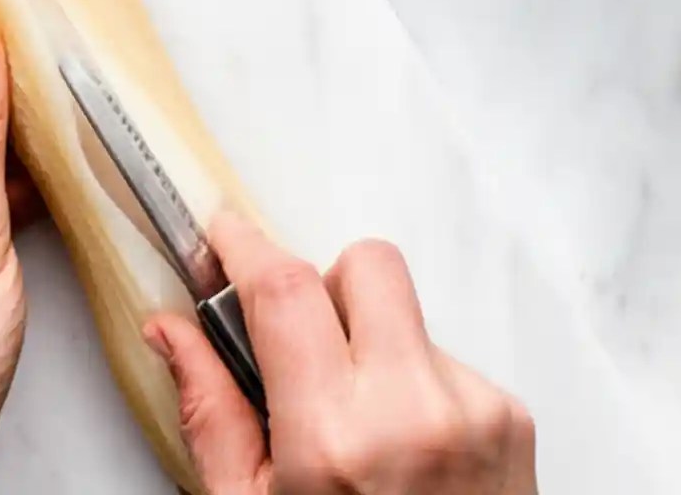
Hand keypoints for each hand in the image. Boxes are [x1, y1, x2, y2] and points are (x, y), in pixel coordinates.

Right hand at [144, 214, 536, 494]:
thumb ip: (211, 413)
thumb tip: (171, 333)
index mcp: (335, 439)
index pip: (284, 290)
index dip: (242, 243)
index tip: (222, 233)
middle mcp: (416, 409)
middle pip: (365, 264)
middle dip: (321, 284)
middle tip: (298, 345)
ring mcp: (474, 408)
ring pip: (405, 312)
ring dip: (368, 342)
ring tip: (356, 425)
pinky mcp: (510, 416)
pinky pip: (443, 356)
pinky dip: (411, 382)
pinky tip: (401, 448)